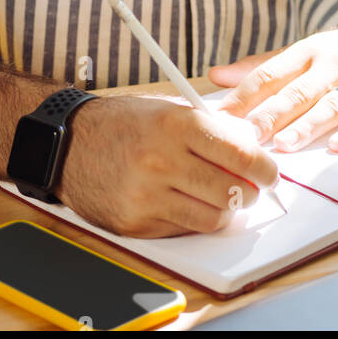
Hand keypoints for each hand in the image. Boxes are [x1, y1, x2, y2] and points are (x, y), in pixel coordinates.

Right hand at [54, 93, 280, 237]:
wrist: (67, 144)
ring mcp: (147, 196)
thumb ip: (210, 128)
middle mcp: (161, 161)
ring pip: (213, 217)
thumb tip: (252, 147)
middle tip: (250, 186)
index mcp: (174, 125)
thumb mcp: (167, 109)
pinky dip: (193, 218)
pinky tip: (184, 200)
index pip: (239, 152)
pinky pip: (184, 229)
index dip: (264, 165)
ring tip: (217, 194)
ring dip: (224, 209)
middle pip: (232, 190)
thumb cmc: (121, 122)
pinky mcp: (136, 223)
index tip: (270, 170)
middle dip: (250, 191)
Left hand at [207, 16, 337, 152]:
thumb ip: (265, 67)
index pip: (271, 73)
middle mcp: (335, 63)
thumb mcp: (309, 50)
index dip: (245, 95)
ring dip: (307, 125)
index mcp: (310, 51)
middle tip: (246, 136)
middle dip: (271, 114)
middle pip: (298, 90)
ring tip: (283, 145)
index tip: (221, 117)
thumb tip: (217, 77)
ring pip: (333, 104)